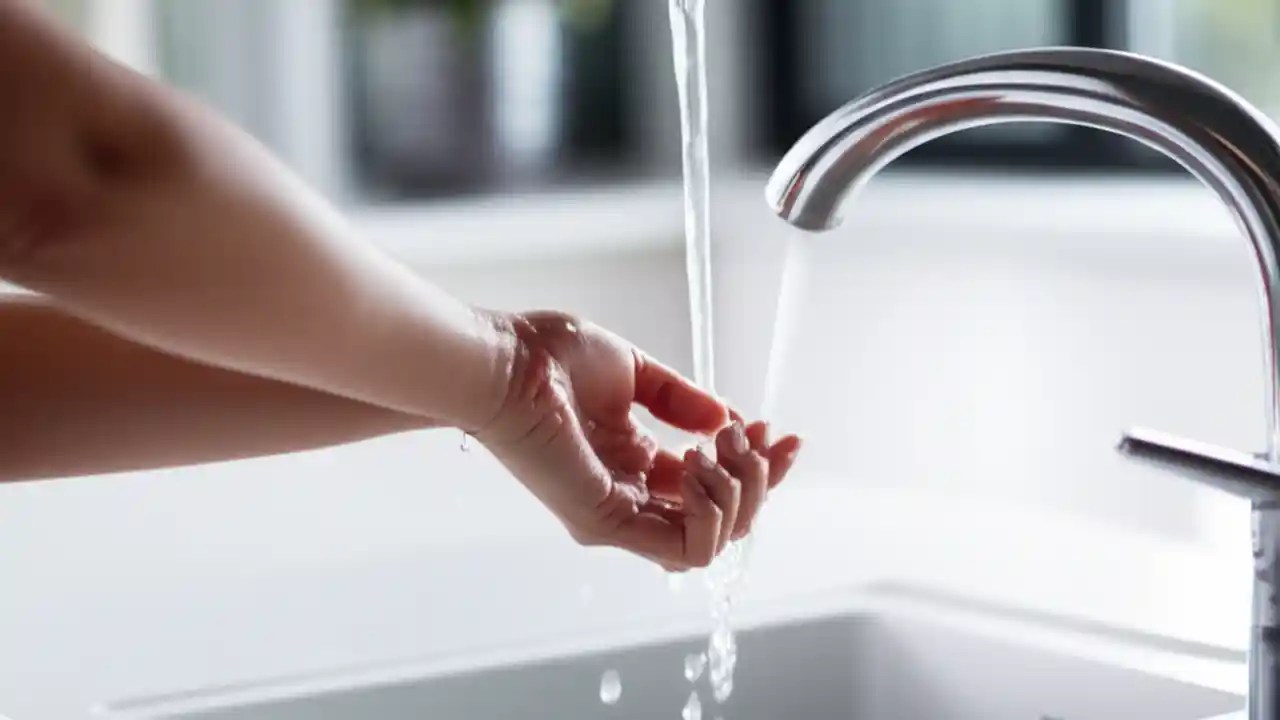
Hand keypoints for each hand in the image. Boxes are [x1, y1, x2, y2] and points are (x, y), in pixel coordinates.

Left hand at [477, 311, 801, 569]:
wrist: (505, 361)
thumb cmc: (549, 357)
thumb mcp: (634, 372)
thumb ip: (681, 401)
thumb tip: (728, 422)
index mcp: (636, 464)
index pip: (715, 488)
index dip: (758, 464)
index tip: (779, 431)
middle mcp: (630, 496)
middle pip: (725, 520)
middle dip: (760, 479)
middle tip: (753, 434)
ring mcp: (617, 516)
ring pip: (713, 543)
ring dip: (738, 495)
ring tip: (719, 446)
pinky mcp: (606, 523)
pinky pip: (685, 549)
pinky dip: (710, 512)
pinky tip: (700, 464)